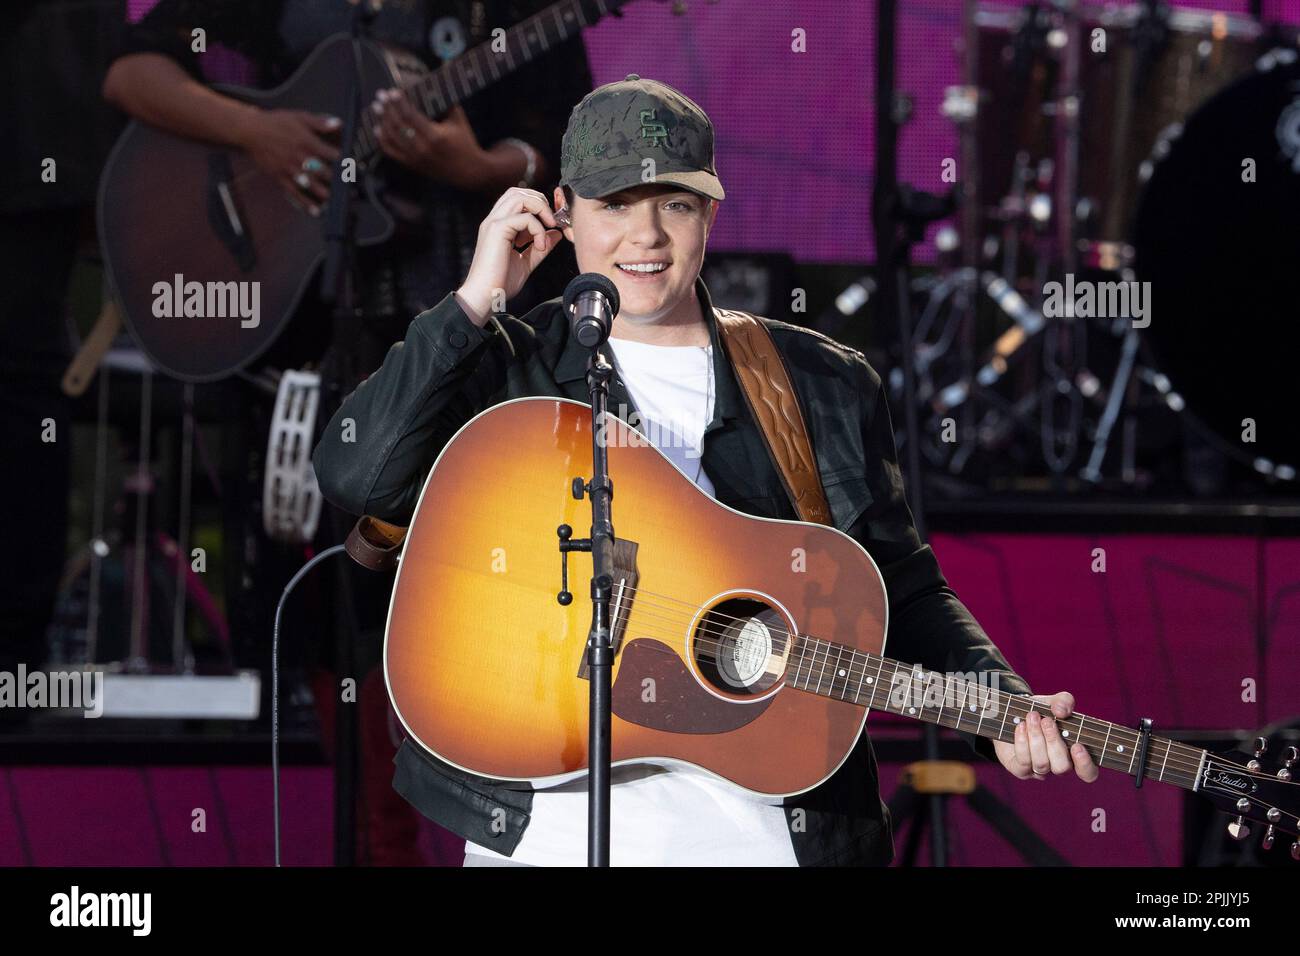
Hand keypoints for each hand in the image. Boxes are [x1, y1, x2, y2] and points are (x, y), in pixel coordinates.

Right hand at [240, 108, 340, 214]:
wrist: (251, 131)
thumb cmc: (276, 122)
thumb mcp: (299, 117)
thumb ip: (320, 122)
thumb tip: (339, 124)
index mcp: (306, 141)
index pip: (330, 154)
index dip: (343, 161)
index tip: (354, 167)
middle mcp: (299, 157)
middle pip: (322, 171)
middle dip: (336, 180)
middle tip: (350, 188)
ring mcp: (289, 169)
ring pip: (310, 184)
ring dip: (323, 193)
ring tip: (335, 200)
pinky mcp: (280, 177)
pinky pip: (294, 192)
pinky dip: (305, 203)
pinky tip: (315, 211)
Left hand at [372, 89, 486, 188]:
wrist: (468, 172)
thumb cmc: (464, 142)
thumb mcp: (458, 120)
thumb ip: (446, 102)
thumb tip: (435, 82)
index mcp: (435, 136)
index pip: (411, 116)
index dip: (399, 102)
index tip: (392, 91)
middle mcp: (423, 148)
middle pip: (398, 125)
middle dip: (387, 108)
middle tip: (380, 96)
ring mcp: (416, 158)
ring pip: (392, 138)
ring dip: (382, 121)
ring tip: (377, 108)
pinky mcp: (412, 165)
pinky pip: (391, 152)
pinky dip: (382, 140)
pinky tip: (377, 128)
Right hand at [455, 187, 563, 324]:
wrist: (485, 297)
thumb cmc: (500, 283)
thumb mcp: (526, 262)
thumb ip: (540, 247)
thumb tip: (556, 234)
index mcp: (498, 225)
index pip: (517, 199)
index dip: (537, 204)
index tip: (550, 222)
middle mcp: (494, 220)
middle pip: (518, 191)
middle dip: (540, 201)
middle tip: (552, 221)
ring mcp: (494, 223)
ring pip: (520, 196)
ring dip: (540, 209)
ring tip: (549, 227)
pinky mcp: (497, 230)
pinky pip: (524, 218)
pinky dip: (538, 229)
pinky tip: (540, 246)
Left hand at [993, 692, 1099, 782]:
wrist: (1014, 713)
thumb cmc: (1041, 711)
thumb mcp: (1054, 702)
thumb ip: (1064, 702)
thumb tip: (1061, 711)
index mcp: (1074, 755)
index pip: (1088, 773)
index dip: (1085, 764)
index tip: (1077, 745)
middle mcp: (1057, 766)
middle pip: (1062, 767)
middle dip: (1053, 741)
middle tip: (1047, 720)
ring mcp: (1039, 771)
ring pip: (1042, 764)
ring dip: (1036, 738)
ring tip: (1032, 717)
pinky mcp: (1020, 769)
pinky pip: (1023, 763)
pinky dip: (1022, 742)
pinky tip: (1021, 726)